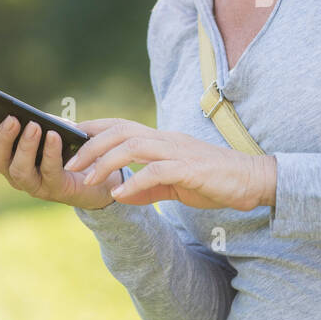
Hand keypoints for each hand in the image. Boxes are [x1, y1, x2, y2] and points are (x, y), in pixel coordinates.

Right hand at [0, 117, 122, 210]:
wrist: (96, 172)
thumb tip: (24, 114)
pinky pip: (49, 171)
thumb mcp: (47, 129)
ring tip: (33, 126)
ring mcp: (33, 184)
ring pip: (19, 170)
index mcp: (8, 157)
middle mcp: (14, 173)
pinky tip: (54, 136)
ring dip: (25, 146)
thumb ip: (32, 122)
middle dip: (2, 138)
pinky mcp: (55, 189)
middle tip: (11, 119)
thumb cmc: (66, 146)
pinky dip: (50, 152)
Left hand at [61, 118, 276, 210]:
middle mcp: (166, 139)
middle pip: (120, 131)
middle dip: (91, 145)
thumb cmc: (214, 180)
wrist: (252, 180)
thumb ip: (147, 187)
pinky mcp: (190, 169)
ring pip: (133, 146)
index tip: (68, 137)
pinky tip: (119, 192)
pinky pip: (156, 171)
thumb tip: (120, 193)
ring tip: (88, 179)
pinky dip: (134, 181)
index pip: (121, 126)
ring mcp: (178, 151)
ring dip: (106, 162)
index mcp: (161, 139)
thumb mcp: (175, 184)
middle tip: (70, 163)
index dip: (93, 128)